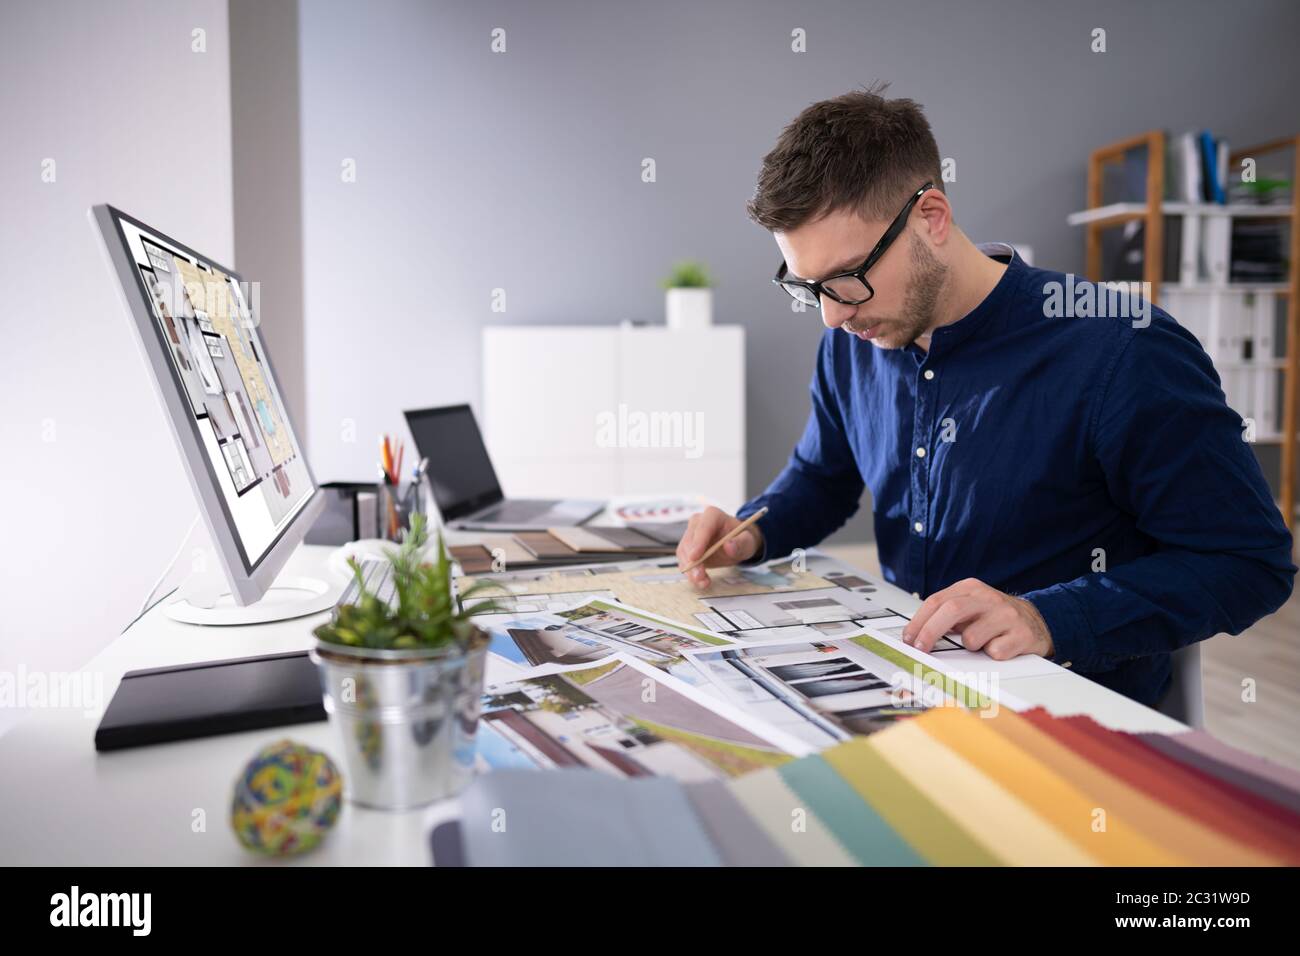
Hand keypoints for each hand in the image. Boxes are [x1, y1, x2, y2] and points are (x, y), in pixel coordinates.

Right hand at [676, 506, 763, 590]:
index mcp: (713, 515)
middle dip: (692, 561)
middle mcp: (698, 523)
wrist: (736, 543)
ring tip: (703, 582)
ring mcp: (690, 535)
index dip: (698, 542)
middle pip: (690, 541)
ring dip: (690, 570)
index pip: (703, 526)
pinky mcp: (687, 549)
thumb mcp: (747, 541)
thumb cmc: (741, 538)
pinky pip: (684, 561)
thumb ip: (741, 543)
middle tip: (699, 576)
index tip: (695, 557)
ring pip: (684, 553)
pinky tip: (700, 581)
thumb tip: (729, 546)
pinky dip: (690, 573)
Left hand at [901, 578, 1053, 659]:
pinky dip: (992, 655)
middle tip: (920, 649)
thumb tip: (915, 634)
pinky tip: (1000, 646)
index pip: (936, 601)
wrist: (1037, 621)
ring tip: (982, 642)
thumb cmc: (995, 616)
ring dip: (970, 647)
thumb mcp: (970, 606)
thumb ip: (945, 614)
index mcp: (970, 588)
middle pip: (951, 610)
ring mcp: (1006, 615)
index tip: (909, 639)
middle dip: (930, 632)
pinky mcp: (1022, 634)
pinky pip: (995, 652)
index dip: (918, 622)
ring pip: (972, 638)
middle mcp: (987, 598)